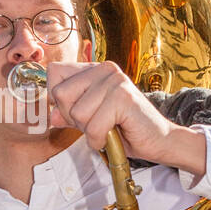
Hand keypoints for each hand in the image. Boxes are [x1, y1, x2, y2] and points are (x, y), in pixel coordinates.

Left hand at [44, 60, 174, 159]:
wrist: (159, 140)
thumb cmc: (125, 129)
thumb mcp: (90, 119)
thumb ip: (69, 113)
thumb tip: (51, 116)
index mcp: (95, 69)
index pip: (54, 73)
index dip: (58, 100)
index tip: (77, 112)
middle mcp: (105, 69)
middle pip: (60, 94)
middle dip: (72, 118)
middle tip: (95, 123)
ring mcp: (115, 81)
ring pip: (77, 113)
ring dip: (89, 131)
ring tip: (107, 129)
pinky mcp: (123, 97)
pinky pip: (93, 127)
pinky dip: (98, 140)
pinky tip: (111, 137)